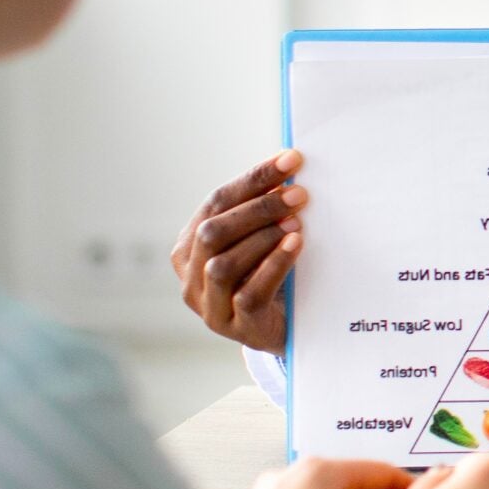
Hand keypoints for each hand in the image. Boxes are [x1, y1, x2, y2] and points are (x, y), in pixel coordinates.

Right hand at [174, 150, 306, 352]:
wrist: (285, 328)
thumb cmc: (271, 275)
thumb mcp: (259, 241)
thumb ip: (262, 212)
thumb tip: (290, 169)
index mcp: (189, 247)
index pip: (215, 203)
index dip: (253, 180)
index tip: (290, 160)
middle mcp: (190, 277)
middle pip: (212, 232)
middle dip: (257, 208)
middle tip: (298, 194)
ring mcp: (209, 306)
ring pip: (221, 265)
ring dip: (261, 238)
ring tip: (296, 222)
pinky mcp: (235, 327)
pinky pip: (246, 294)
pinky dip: (273, 265)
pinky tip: (295, 245)